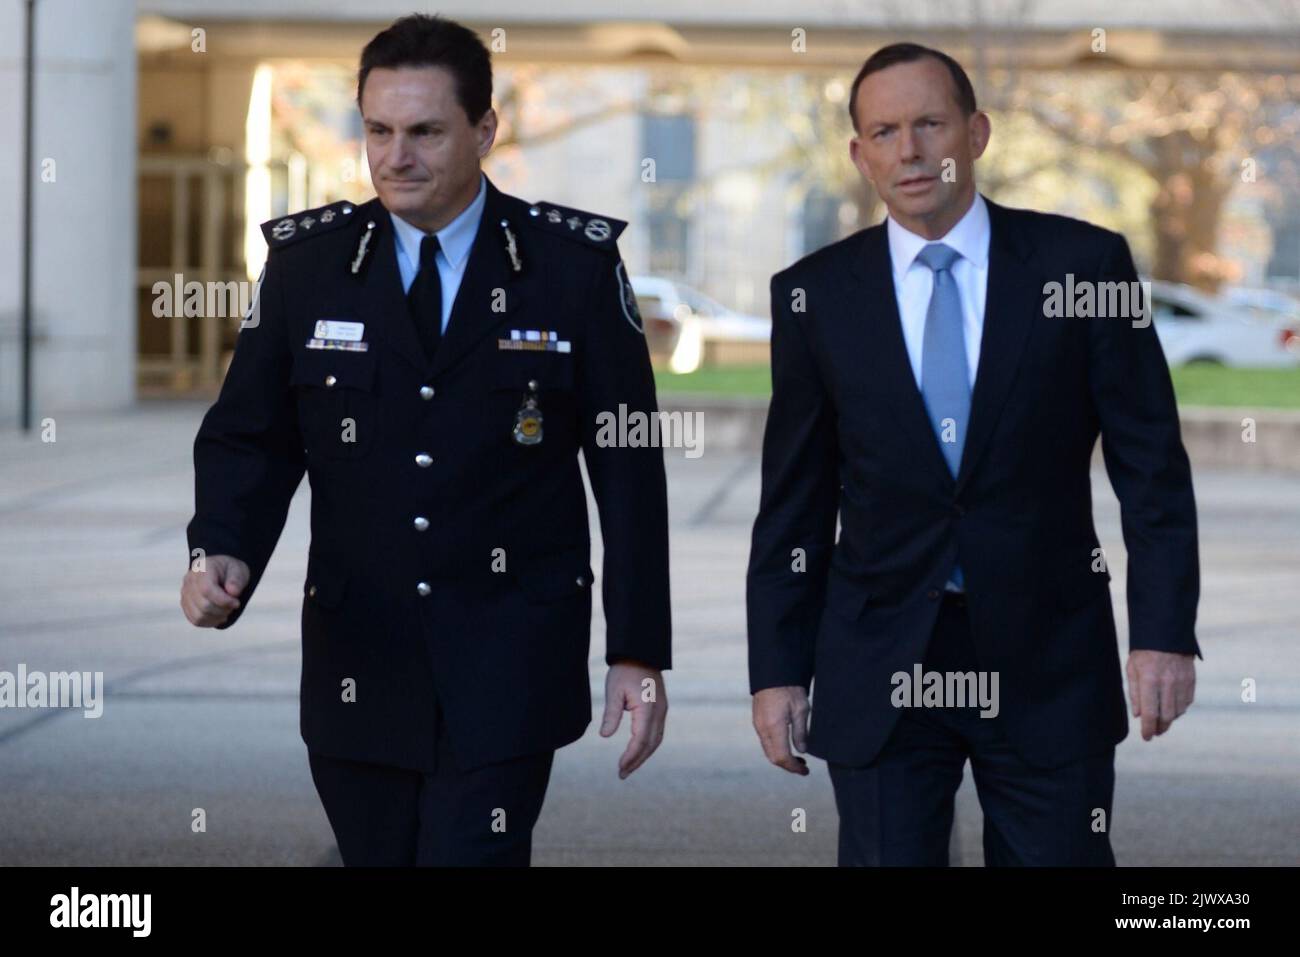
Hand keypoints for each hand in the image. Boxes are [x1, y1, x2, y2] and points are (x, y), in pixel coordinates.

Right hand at [180, 554, 249, 626]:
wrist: (222, 572)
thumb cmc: (231, 572)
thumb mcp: (239, 570)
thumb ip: (237, 580)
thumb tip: (232, 592)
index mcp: (202, 567)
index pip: (207, 589)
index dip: (223, 600)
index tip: (236, 603)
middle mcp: (189, 580)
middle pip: (203, 605)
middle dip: (223, 609)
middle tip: (233, 605)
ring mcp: (185, 593)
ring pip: (199, 616)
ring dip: (217, 617)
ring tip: (227, 610)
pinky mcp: (185, 605)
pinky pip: (196, 620)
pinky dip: (210, 621)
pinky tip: (220, 615)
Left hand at [600, 661, 666, 779]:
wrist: (640, 653)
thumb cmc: (624, 671)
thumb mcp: (613, 691)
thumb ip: (611, 714)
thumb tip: (605, 736)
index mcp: (647, 708)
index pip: (640, 740)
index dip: (630, 756)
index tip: (619, 768)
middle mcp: (659, 712)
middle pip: (651, 744)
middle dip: (637, 761)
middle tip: (622, 774)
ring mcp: (662, 710)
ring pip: (656, 740)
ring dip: (643, 755)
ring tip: (628, 767)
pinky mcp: (661, 708)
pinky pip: (657, 732)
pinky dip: (648, 745)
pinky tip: (637, 751)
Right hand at [753, 686, 809, 774]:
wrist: (773, 671)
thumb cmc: (789, 688)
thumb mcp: (801, 709)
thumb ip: (801, 733)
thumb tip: (802, 751)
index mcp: (774, 727)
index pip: (782, 757)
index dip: (794, 767)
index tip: (805, 770)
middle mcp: (762, 728)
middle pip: (773, 757)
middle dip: (788, 765)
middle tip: (803, 767)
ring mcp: (758, 724)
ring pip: (768, 750)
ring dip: (781, 757)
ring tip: (797, 757)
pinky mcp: (757, 720)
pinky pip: (765, 741)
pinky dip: (776, 748)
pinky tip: (787, 745)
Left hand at [1126, 649, 1195, 739]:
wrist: (1166, 634)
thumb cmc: (1144, 653)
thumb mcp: (1132, 670)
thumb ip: (1134, 694)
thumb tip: (1138, 715)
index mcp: (1149, 680)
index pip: (1149, 712)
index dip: (1147, 728)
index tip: (1146, 737)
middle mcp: (1167, 683)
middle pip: (1166, 716)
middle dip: (1160, 728)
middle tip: (1154, 732)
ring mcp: (1181, 682)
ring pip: (1178, 711)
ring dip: (1169, 720)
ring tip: (1161, 721)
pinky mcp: (1191, 681)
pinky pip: (1186, 702)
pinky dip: (1179, 709)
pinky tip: (1171, 709)